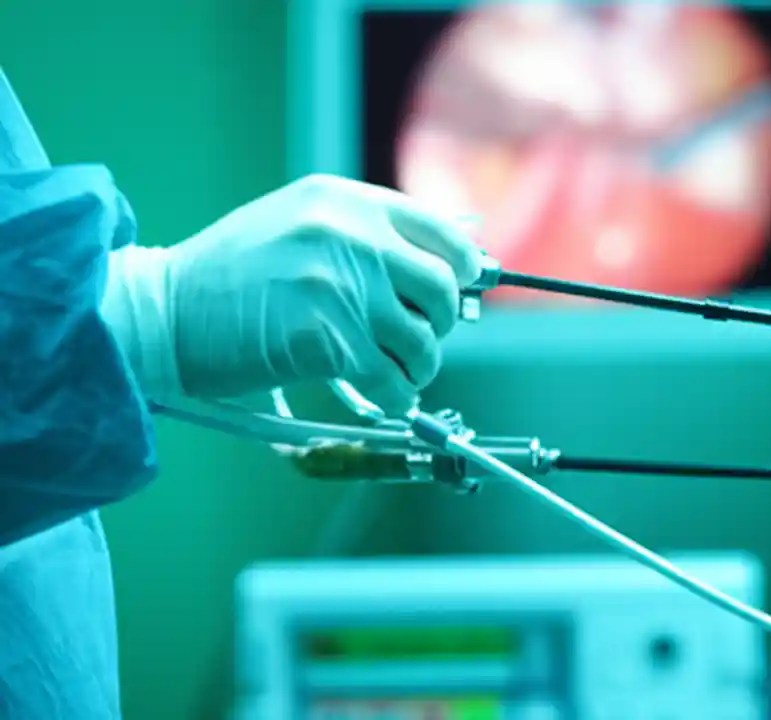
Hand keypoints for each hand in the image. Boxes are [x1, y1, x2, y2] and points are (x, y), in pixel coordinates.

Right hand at [102, 174, 481, 415]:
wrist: (164, 312)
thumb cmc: (230, 274)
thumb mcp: (300, 223)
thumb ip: (366, 234)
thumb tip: (448, 262)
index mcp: (348, 202)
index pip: (443, 233)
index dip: (464, 268)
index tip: (462, 288)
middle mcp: (353, 238)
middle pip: (443, 288)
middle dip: (442, 321)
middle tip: (420, 336)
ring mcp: (343, 289)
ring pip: (425, 340)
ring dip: (419, 364)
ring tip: (396, 369)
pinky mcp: (330, 342)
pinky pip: (394, 380)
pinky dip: (397, 396)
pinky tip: (383, 394)